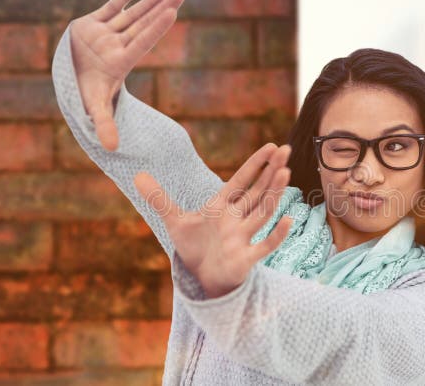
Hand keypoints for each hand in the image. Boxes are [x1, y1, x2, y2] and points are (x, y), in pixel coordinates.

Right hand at [69, 0, 185, 150]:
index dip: (155, 28)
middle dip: (160, 7)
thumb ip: (104, 124)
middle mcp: (117, 45)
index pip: (142, 42)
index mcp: (120, 61)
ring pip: (131, 13)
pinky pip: (111, 6)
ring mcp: (106, 33)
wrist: (71, 81)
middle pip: (143, 23)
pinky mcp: (93, 24)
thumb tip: (112, 148)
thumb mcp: (94, 107)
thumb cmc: (86, 94)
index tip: (172, 13)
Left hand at [134, 143, 293, 298]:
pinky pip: (265, 245)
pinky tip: (287, 221)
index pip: (242, 180)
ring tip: (286, 172)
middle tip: (286, 150)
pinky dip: (276, 234)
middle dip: (271, 171)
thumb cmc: (194, 247)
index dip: (256, 164)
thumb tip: (136, 175)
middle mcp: (237, 218)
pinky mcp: (246, 258)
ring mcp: (243, 237)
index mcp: (222, 206)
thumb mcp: (174, 221)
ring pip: (263, 211)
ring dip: (274, 193)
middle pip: (258, 191)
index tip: (272, 146)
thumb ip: (159, 198)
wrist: (201, 277)